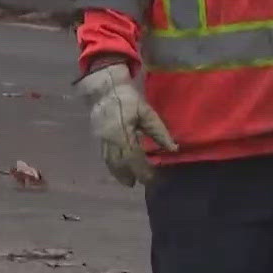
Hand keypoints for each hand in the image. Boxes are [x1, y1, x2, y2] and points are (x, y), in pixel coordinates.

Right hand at [78, 63, 177, 186]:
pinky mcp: (99, 138)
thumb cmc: (128, 98)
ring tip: (130, 182)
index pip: (134, 158)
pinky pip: (106, 157)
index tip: (154, 178)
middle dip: (132, 175)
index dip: (144, 171)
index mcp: (122, 134)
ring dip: (121, 174)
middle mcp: (110, 141)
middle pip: (121, 164)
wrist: (105, 89)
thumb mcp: (147, 112)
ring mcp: (102, 140)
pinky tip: (120, 170)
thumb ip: (159, 132)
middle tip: (144, 183)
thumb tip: (173, 148)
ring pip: (111, 163)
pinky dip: (113, 167)